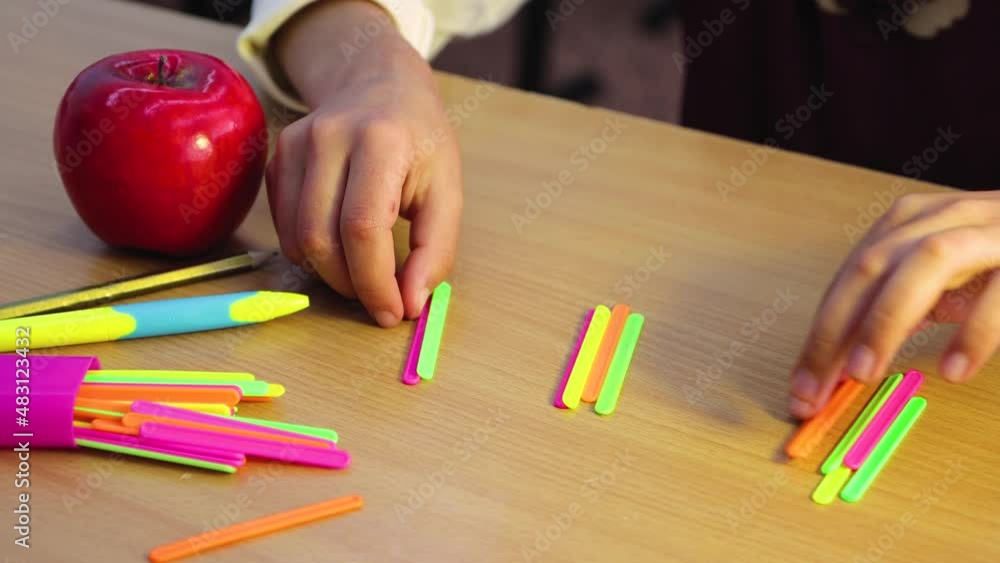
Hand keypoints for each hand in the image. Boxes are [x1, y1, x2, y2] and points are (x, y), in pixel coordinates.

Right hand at [268, 0, 461, 326]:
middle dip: (351, 284)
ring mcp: (295, 144)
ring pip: (297, 238)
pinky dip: (309, 253)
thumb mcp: (448, 189)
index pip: (363, 229)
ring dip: (329, 274)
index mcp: (380, 142)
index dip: (375, 282)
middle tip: (380, 297)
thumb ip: (436, 249)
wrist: (379, 84)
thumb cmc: (419, 140)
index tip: (393, 313)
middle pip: (322, 238)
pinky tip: (337, 247)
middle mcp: (329, 138)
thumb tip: (411, 304)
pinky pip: (283, 226)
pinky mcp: (277, 157)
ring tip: (362, 273)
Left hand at [790, 191, 999, 417]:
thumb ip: (898, 311)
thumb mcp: (943, 281)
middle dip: (835, 330)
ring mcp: (991, 230)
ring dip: (886, 320)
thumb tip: (840, 361)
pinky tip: (952, 369)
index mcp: (912, 222)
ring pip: (926, 264)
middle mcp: (945, 217)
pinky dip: (973, 332)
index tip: (801, 388)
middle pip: (872, 267)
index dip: (819, 333)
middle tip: (816, 388)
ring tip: (864, 372)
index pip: (850, 279)